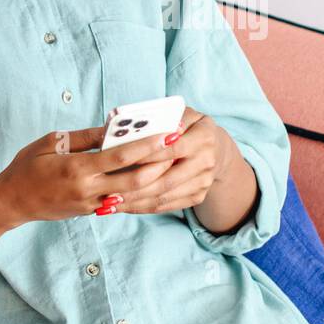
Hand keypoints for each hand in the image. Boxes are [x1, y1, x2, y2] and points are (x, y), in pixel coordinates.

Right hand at [0, 125, 179, 225]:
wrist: (12, 202)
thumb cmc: (28, 166)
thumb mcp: (52, 142)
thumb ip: (85, 137)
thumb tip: (114, 128)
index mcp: (77, 168)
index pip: (120, 157)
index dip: (147, 146)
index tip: (167, 134)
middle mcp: (87, 189)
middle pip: (134, 179)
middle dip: (160, 164)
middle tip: (180, 149)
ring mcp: (90, 204)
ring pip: (131, 194)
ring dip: (154, 180)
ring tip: (173, 163)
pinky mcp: (90, 212)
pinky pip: (120, 201)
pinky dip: (138, 191)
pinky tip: (152, 179)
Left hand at [94, 107, 235, 216]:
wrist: (215, 147)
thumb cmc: (186, 126)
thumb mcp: (178, 114)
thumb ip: (159, 120)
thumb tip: (129, 130)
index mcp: (204, 135)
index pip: (170, 148)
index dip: (144, 155)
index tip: (117, 162)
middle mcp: (207, 160)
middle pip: (167, 179)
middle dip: (135, 187)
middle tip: (108, 192)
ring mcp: (205, 181)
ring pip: (165, 195)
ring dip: (136, 202)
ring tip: (110, 203)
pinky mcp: (199, 195)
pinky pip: (168, 205)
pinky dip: (145, 208)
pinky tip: (125, 207)